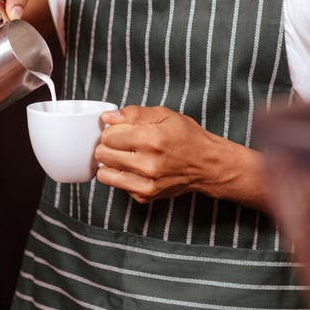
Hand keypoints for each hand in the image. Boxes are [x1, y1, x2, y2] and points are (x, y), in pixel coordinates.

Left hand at [94, 105, 220, 203]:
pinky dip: (121, 175)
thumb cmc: (187, 138)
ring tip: (124, 155)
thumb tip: (107, 117)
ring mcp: (146, 184)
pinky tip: (135, 167)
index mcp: (152, 139)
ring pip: (104, 174)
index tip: (120, 129)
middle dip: (108, 145)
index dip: (112, 129)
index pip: (108, 136)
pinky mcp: (145, 196)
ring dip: (110, 162)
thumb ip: (133, 113)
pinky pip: (117, 186)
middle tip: (122, 142)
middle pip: (103, 154)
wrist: (207, 165)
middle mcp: (148, 164)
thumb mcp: (164, 114)